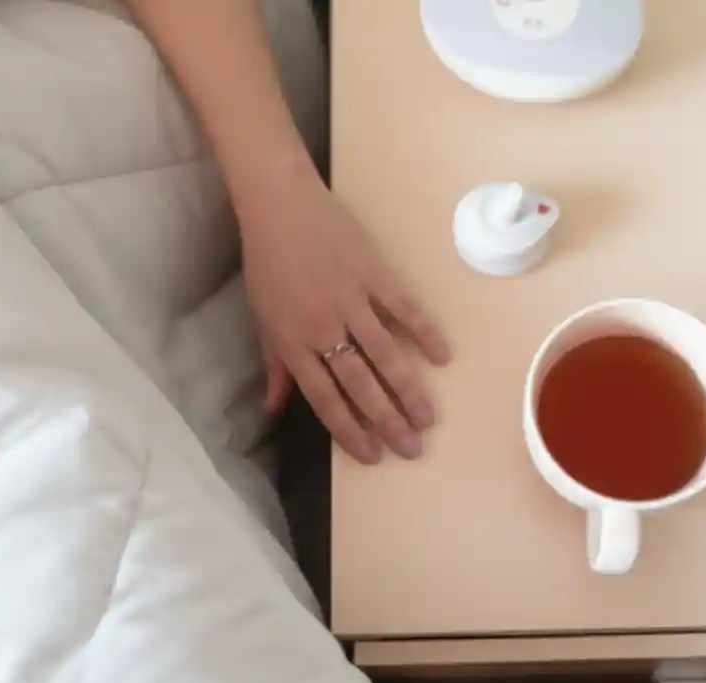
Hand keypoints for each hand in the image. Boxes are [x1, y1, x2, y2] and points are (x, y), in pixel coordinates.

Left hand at [241, 171, 450, 463]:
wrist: (279, 204)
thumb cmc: (267, 262)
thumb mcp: (262, 319)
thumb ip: (274, 366)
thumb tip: (272, 409)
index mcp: (293, 343)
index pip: (325, 399)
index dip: (349, 431)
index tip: (372, 456)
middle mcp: (323, 328)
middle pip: (361, 384)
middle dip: (388, 421)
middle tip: (413, 449)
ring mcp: (351, 300)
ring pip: (385, 354)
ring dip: (409, 389)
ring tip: (429, 418)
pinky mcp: (373, 273)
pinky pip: (403, 309)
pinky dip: (424, 332)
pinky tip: (443, 356)